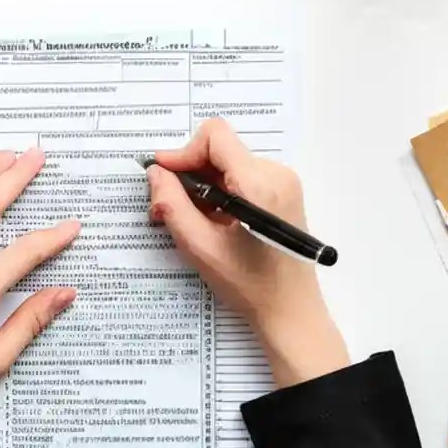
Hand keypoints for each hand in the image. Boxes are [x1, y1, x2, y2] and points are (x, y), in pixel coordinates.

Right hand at [146, 118, 347, 386]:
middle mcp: (276, 174)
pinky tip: (211, 222)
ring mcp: (284, 183)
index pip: (214, 136)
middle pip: (220, 150)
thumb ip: (172, 204)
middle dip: (188, 174)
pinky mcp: (284, 194)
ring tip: (188, 220)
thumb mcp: (200, 246)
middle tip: (166, 207)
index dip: (182, 153)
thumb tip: (156, 173)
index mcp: (259, 183)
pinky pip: (243, 178)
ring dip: (202, 186)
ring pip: (229, 164)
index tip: (162, 177)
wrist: (291, 311)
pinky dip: (220, 193)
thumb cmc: (249, 285)